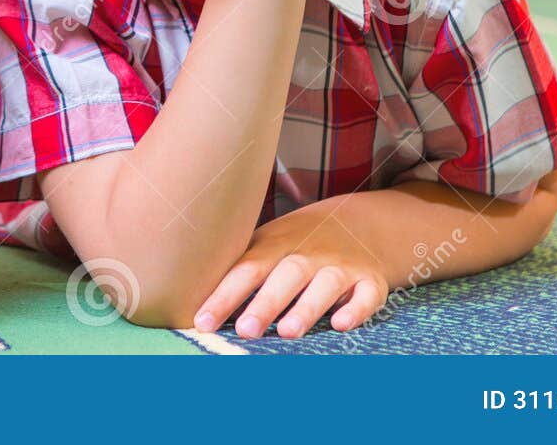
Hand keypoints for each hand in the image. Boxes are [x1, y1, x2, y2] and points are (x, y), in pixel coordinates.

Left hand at [192, 205, 389, 338]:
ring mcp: (341, 266)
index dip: (223, 295)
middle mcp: (307, 253)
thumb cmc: (294, 244)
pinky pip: (367, 294)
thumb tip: (186, 298)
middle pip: (285, 276)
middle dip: (265, 303)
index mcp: (275, 245)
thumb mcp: (265, 245)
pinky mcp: (370, 280)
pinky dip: (357, 308)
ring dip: (307, 308)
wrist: (357, 223)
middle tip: (244, 330)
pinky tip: (342, 324)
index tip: (201, 321)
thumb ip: (236, 269)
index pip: (245, 269)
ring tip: (287, 332)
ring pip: (325, 284)